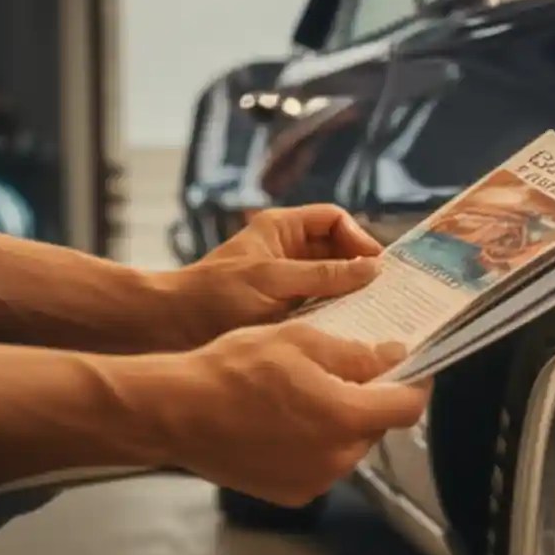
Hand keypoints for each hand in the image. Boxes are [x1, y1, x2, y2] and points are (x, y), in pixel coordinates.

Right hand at [129, 323, 431, 505]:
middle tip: (346, 370)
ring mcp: (314, 481)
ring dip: (342, 420)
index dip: (415, 383)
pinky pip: (322, 464)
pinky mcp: (291, 493)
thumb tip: (395, 357)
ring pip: (349, 445)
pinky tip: (286, 419)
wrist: (176, 411)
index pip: (408, 408)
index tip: (411, 367)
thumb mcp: (300, 341)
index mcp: (346, 417)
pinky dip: (316, 443)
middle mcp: (336, 458)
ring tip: (306, 392)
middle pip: (376, 426)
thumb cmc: (233, 369)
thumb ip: (357, 354)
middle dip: (370, 398)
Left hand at [157, 205, 382, 340]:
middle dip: (361, 270)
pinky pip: (319, 307)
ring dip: (350, 296)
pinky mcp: (282, 310)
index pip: (335, 220)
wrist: (168, 327)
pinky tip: (348, 334)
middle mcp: (287, 251)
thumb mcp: (273, 282)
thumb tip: (372, 269)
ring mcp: (285, 281)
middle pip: (339, 251)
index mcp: (281, 229)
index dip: (359, 238)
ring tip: (374, 317)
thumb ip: (324, 275)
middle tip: (386, 296)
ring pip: (332, 281)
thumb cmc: (212, 296)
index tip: (378, 267)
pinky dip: (334, 316)